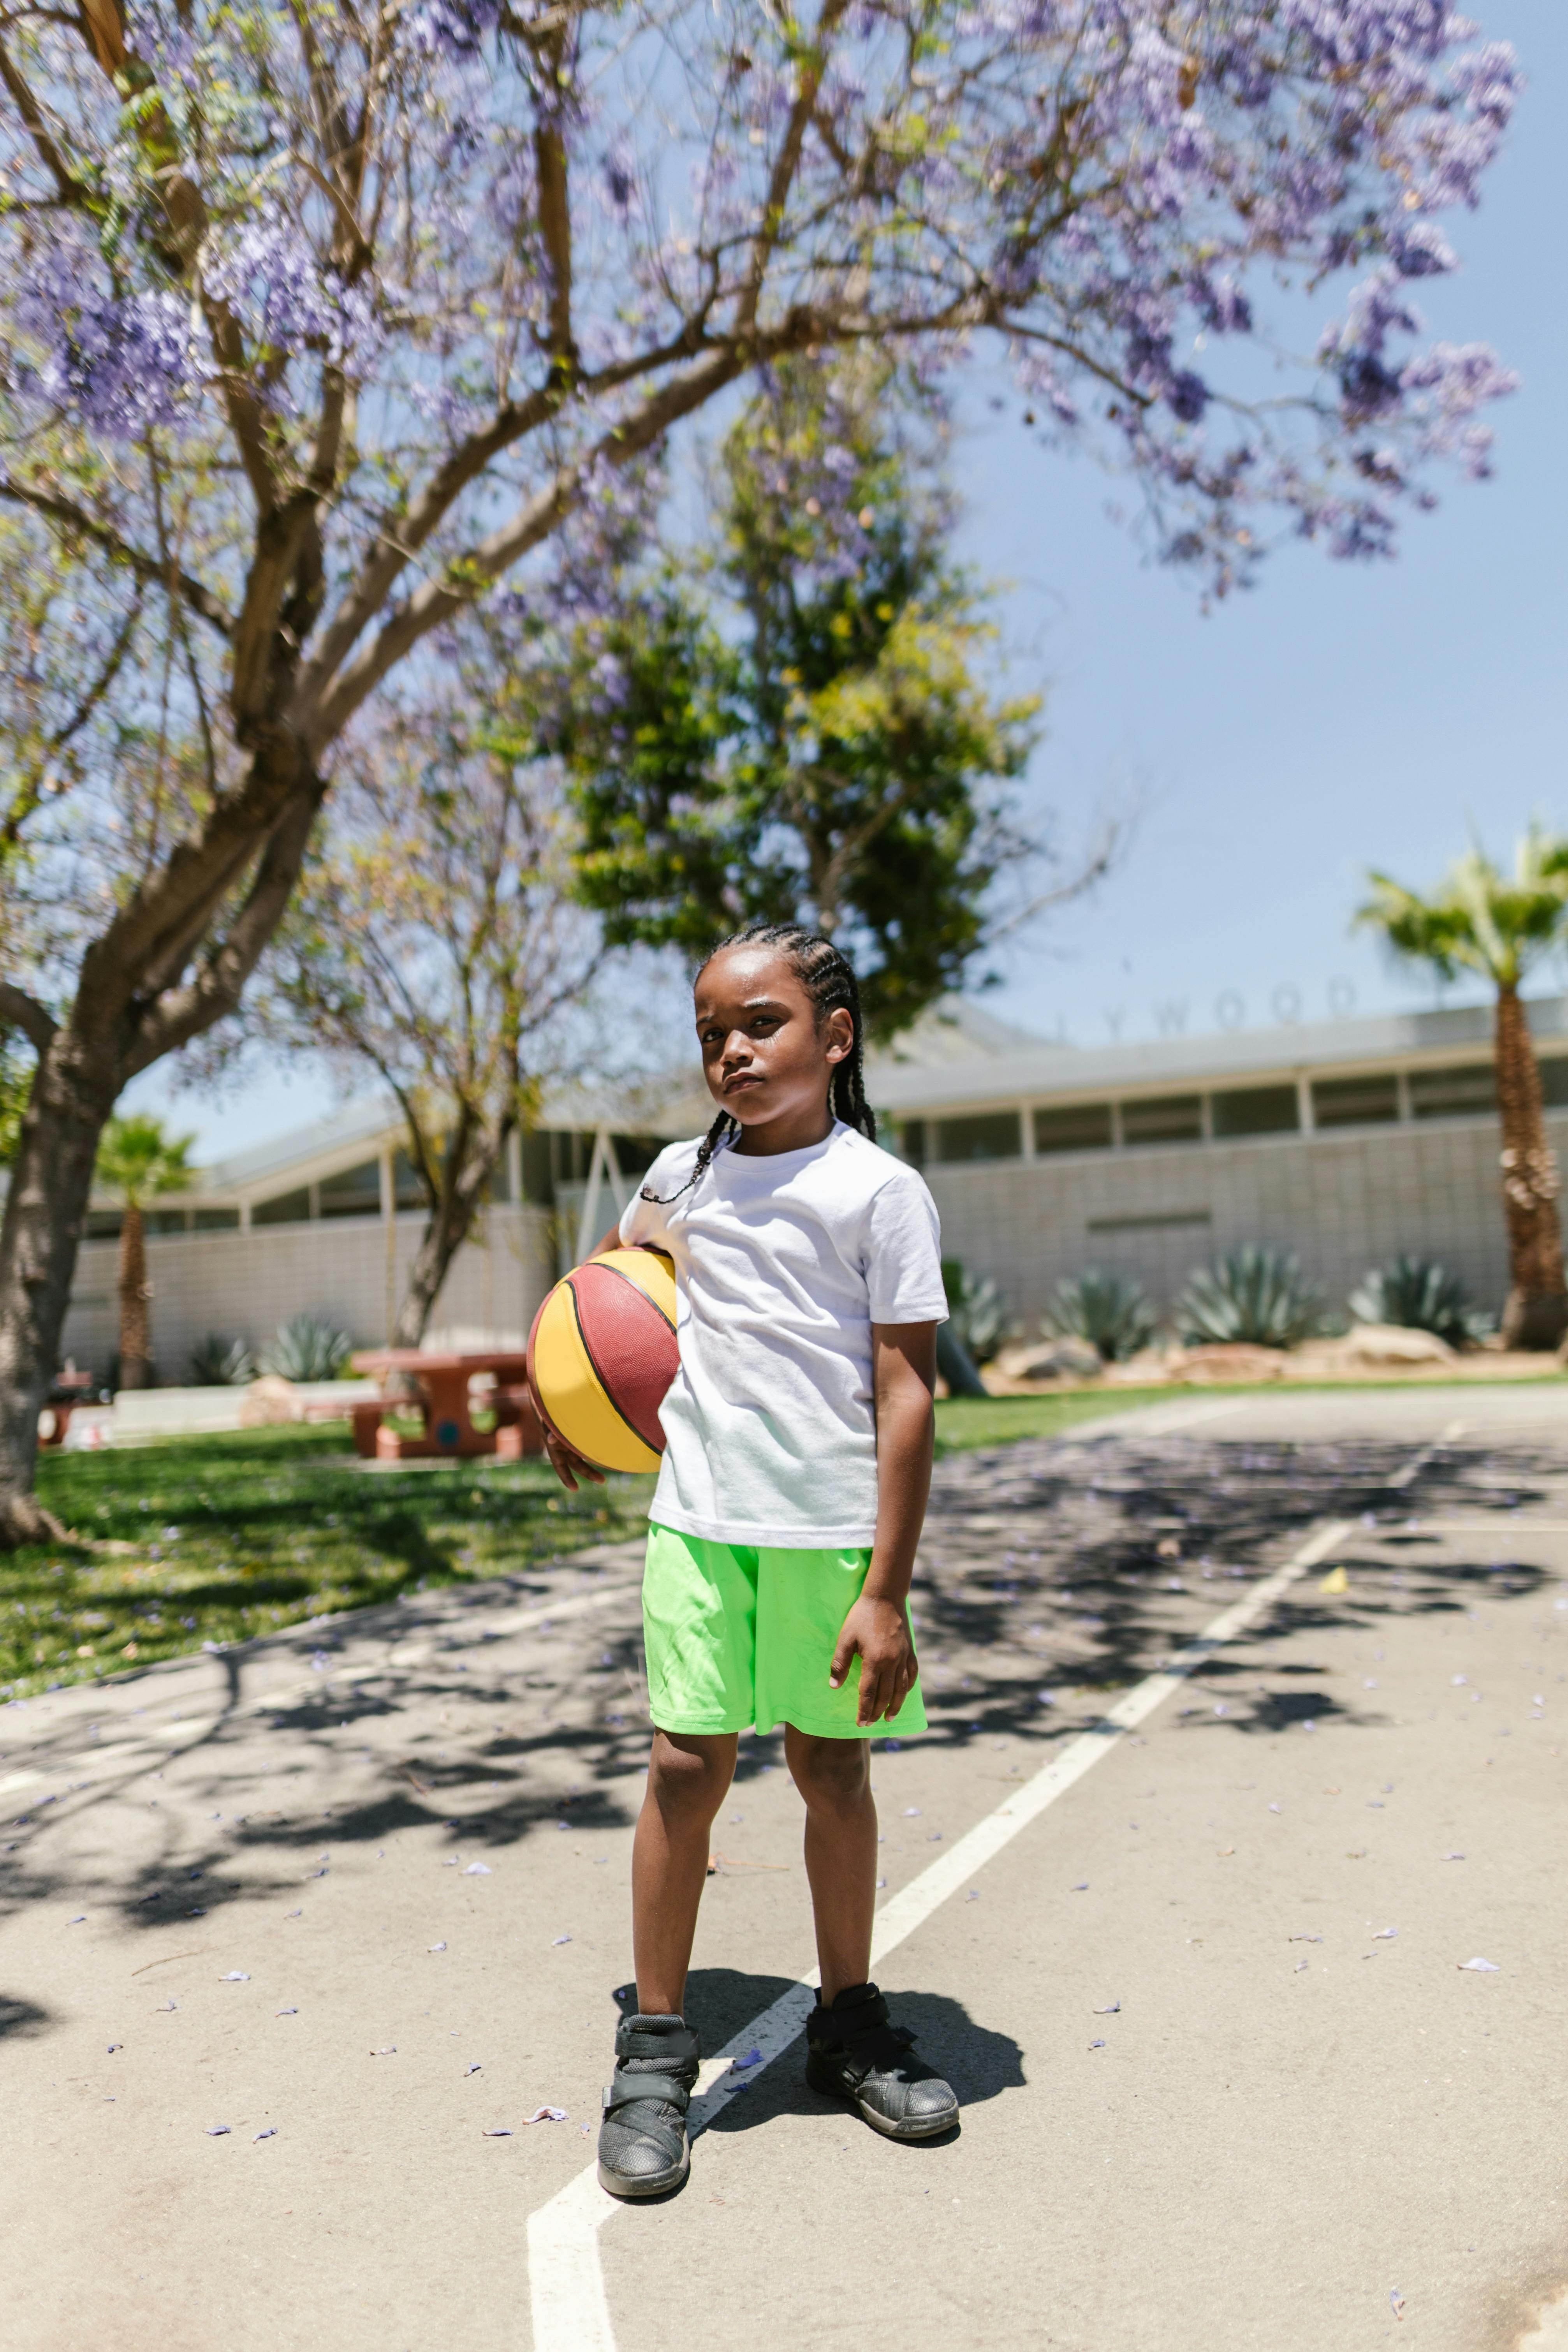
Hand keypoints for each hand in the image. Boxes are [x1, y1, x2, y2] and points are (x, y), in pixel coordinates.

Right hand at [530, 1386, 604, 1490]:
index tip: (575, 1489)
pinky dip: (598, 1451)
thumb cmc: (551, 1415)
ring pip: (586, 1458)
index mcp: (556, 1451)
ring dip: (596, 1464)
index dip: (567, 1479)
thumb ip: (550, 1432)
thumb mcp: (548, 1423)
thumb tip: (551, 1439)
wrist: (555, 1406)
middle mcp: (566, 1451)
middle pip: (578, 1466)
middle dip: (590, 1473)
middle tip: (603, 1481)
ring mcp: (574, 1446)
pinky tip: (610, 1453)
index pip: (561, 1468)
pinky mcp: (582, 1439)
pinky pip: (590, 1448)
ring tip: (609, 1470)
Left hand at [829, 1595, 918, 1727]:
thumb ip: (840, 1663)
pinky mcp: (910, 1651)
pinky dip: (908, 1687)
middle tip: (871, 1723)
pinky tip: (904, 1693)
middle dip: (877, 1712)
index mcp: (875, 1661)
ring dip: (895, 1705)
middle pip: (885, 1695)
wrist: (885, 1596)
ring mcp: (904, 1657)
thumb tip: (833, 1686)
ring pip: (901, 1688)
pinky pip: (911, 1674)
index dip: (864, 1710)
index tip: (860, 1723)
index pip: (869, 1693)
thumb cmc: (861, 1616)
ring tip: (889, 1718)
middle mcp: (892, 1662)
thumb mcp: (845, 1638)